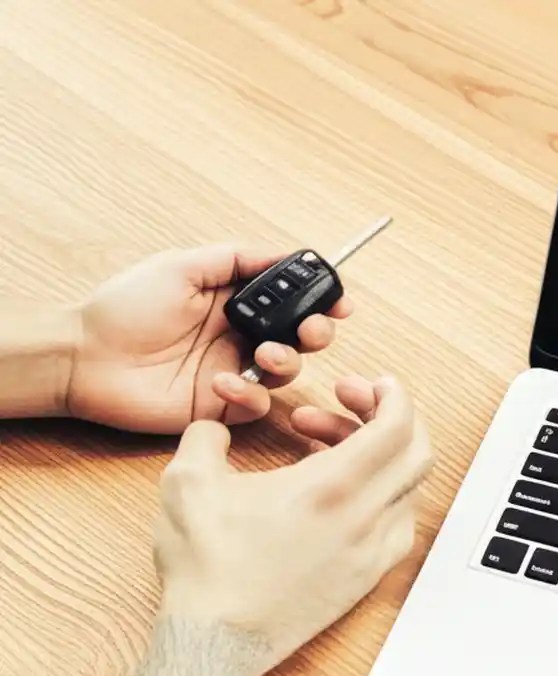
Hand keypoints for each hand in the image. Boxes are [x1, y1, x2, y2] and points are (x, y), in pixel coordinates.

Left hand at [66, 245, 352, 432]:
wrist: (82, 356)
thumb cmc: (124, 307)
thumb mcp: (183, 265)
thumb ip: (238, 258)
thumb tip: (286, 253)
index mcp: (236, 302)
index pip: (293, 300)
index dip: (322, 300)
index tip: (341, 301)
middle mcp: (241, 337)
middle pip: (302, 337)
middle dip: (318, 332)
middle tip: (311, 331)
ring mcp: (233, 372)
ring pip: (288, 372)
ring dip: (287, 361)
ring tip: (263, 353)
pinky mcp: (220, 407)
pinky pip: (256, 405)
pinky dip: (250, 394)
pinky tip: (222, 381)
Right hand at [153, 375, 432, 675]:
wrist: (218, 642)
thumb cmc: (208, 570)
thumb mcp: (187, 484)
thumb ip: (206, 435)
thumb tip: (217, 422)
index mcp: (332, 488)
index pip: (398, 426)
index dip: (393, 396)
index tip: (377, 383)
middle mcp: (366, 518)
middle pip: (416, 451)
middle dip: (390, 416)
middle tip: (349, 403)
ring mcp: (373, 550)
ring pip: (407, 485)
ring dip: (380, 455)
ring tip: (323, 446)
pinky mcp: (369, 575)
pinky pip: (398, 520)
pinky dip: (382, 492)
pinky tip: (341, 490)